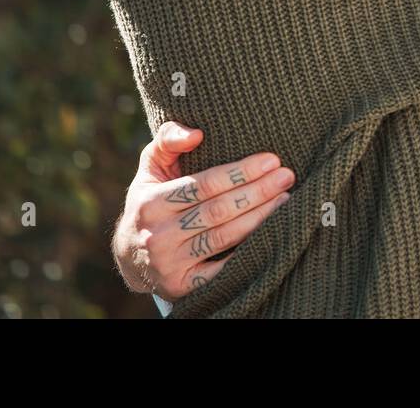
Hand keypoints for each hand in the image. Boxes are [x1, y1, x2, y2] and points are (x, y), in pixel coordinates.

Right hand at [111, 120, 294, 298]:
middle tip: (287, 176)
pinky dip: (248, 251)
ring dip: (260, 217)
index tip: (271, 160)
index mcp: (151, 202)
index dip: (241, 172)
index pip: (204, 184)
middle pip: (218, 210)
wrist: (132, 256)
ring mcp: (169, 263)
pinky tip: (271, 233)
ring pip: (224, 238)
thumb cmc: (151, 199)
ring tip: (285, 198)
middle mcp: (158, 235)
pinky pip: (222, 269)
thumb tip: (197, 133)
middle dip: (258, 192)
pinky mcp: (182, 286)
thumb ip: (169, 139)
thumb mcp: (151, 166)